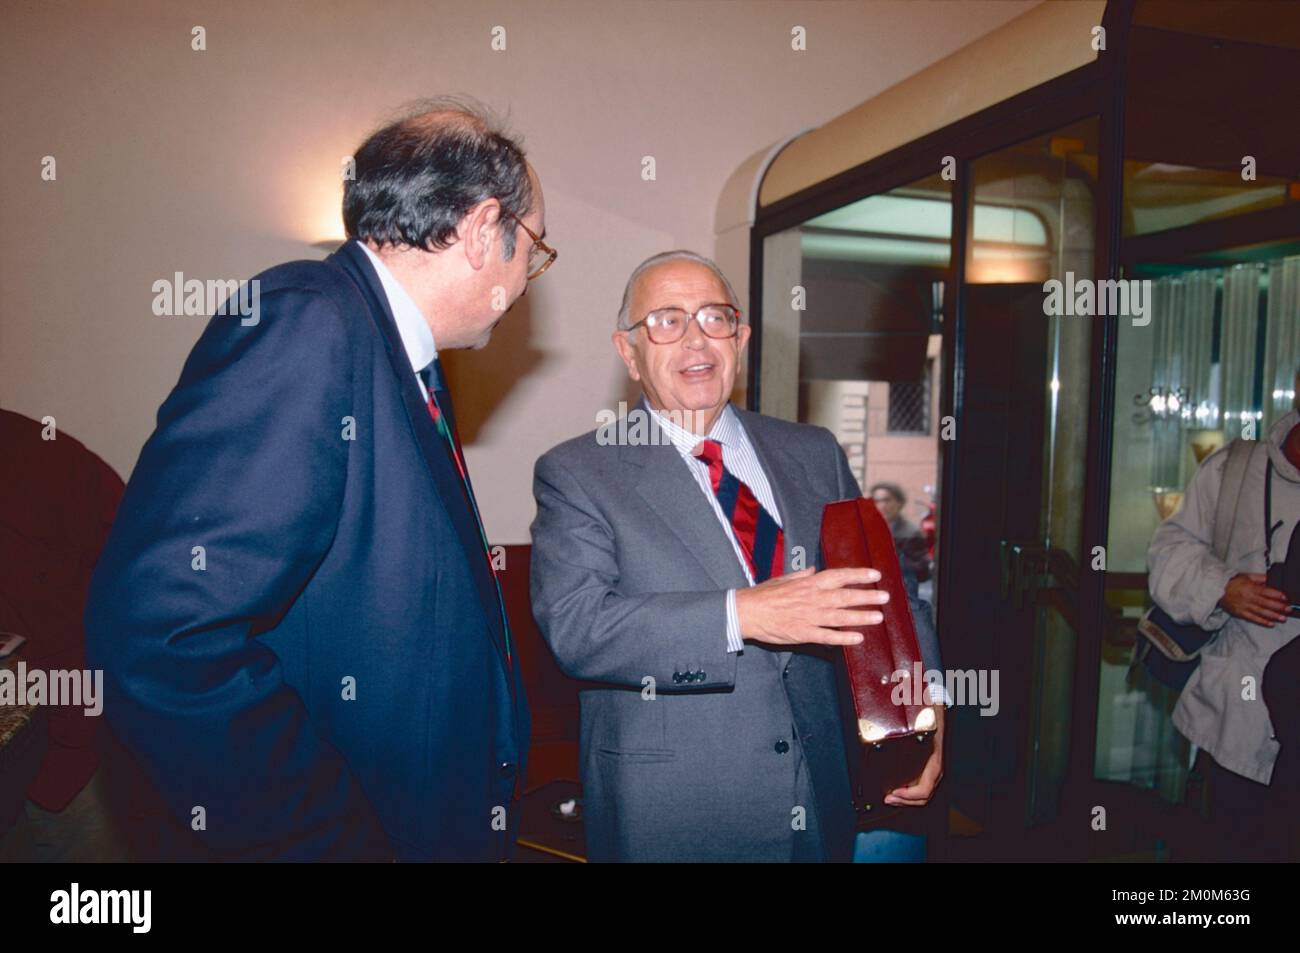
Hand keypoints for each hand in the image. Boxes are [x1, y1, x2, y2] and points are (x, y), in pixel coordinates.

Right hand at [734, 567, 886, 646]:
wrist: (746, 611)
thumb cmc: (763, 594)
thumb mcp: (783, 578)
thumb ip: (801, 575)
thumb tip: (813, 570)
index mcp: (808, 583)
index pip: (838, 576)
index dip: (858, 575)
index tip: (875, 574)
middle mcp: (812, 598)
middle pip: (845, 596)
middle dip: (867, 596)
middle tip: (885, 597)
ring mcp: (809, 616)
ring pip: (840, 616)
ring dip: (860, 616)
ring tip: (878, 617)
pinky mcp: (803, 633)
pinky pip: (827, 636)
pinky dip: (843, 637)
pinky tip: (857, 638)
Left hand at [885, 706, 944, 806]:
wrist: (936, 710)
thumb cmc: (928, 716)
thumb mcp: (919, 724)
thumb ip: (909, 730)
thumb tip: (895, 731)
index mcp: (934, 763)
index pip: (924, 790)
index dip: (908, 796)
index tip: (893, 793)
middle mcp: (935, 770)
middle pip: (923, 797)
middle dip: (904, 801)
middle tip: (887, 799)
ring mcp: (932, 770)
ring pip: (922, 794)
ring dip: (906, 800)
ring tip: (890, 797)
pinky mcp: (927, 768)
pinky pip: (920, 786)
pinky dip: (908, 792)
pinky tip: (897, 788)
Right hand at [1220, 573, 1289, 626]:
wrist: (1216, 590)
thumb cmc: (1231, 583)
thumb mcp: (1245, 576)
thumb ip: (1258, 578)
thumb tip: (1269, 579)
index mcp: (1249, 587)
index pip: (1266, 591)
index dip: (1276, 594)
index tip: (1285, 598)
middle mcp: (1247, 597)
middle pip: (1265, 602)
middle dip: (1278, 606)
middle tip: (1288, 609)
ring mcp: (1244, 606)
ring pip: (1260, 611)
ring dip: (1272, 615)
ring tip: (1282, 618)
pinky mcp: (1240, 613)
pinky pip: (1252, 618)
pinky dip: (1262, 621)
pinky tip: (1270, 623)